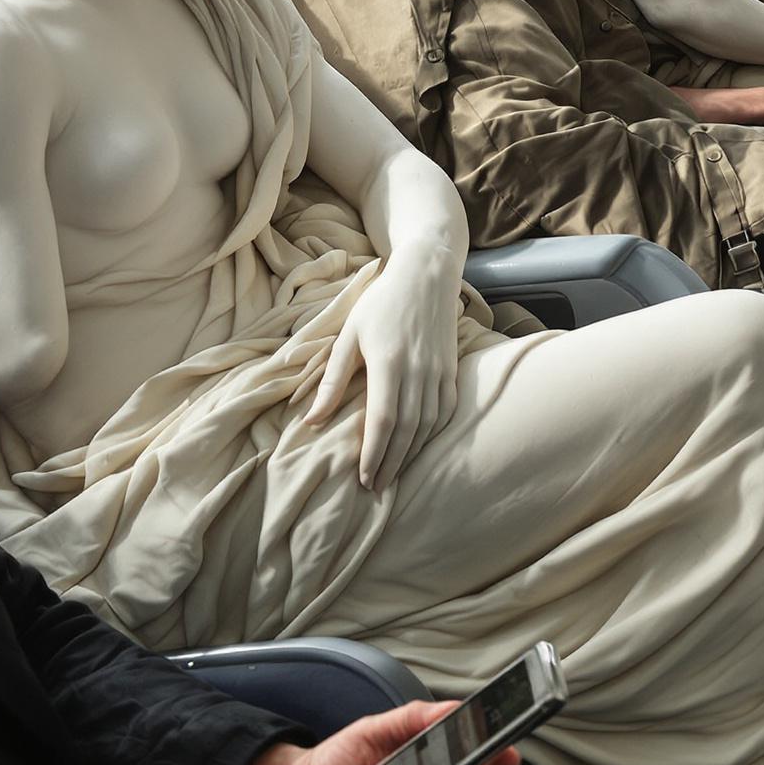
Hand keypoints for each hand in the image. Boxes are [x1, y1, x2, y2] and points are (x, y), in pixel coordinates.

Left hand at [310, 259, 457, 491]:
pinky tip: (419, 447)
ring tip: (393, 475)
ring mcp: (439, 371)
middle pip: (407, 430)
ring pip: (427, 425)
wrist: (426, 275)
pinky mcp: (452, 370)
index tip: (363, 478)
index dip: (374, 453)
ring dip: (411, 455)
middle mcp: (418, 371)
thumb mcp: (349, 334)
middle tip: (375, 489)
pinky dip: (432, 435)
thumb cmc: (381, 302)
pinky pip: (445, 412)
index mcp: (389, 362)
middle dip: (390, 464)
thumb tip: (311, 420)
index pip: (383, 420)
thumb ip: (333, 379)